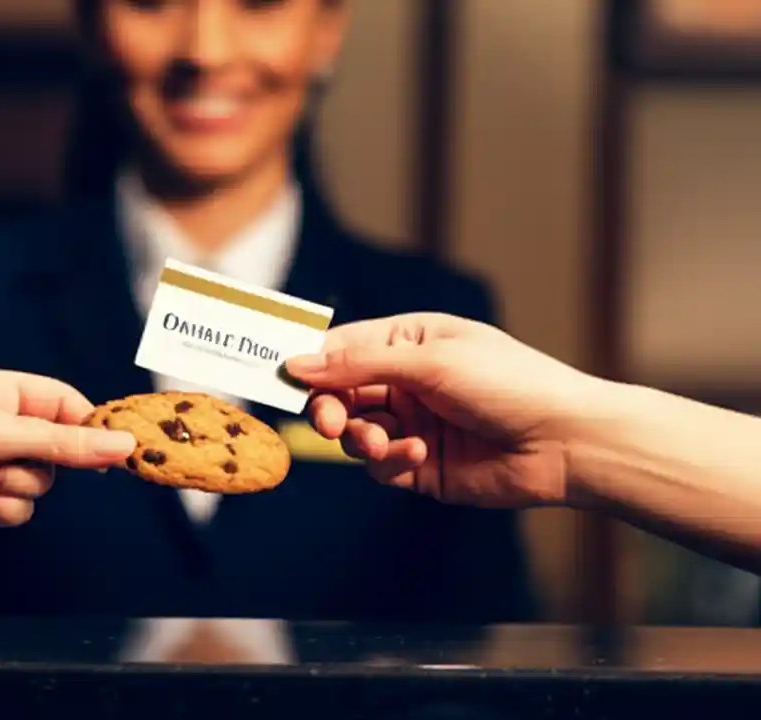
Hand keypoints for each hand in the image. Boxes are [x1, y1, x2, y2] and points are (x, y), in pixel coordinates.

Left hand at [0, 369, 135, 540]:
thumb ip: (64, 443)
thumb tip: (124, 445)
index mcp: (0, 391)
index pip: (65, 402)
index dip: (90, 426)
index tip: (115, 450)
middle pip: (58, 449)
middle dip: (38, 463)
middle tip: (10, 462)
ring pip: (39, 484)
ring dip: (11, 488)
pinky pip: (17, 510)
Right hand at [284, 313, 608, 507]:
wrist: (567, 441)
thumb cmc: (509, 382)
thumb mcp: (430, 361)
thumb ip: (360, 364)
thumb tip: (297, 364)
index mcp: (409, 342)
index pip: (342, 348)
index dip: (311, 363)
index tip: (283, 379)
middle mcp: (407, 382)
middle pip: (340, 394)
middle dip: (330, 407)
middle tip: (332, 421)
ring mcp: (414, 425)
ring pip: (355, 433)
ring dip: (359, 438)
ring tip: (378, 443)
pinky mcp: (422, 468)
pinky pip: (381, 466)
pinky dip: (389, 461)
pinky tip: (418, 455)